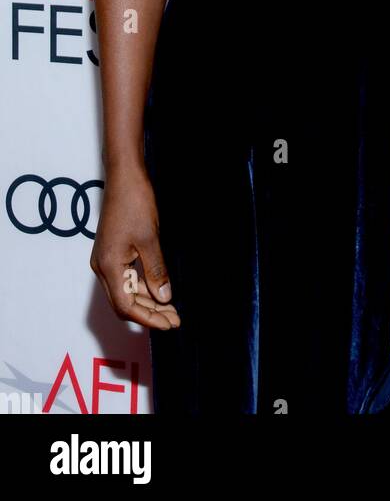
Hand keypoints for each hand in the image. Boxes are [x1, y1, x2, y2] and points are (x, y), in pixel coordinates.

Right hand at [91, 167, 180, 329]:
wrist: (124, 177)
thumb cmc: (135, 203)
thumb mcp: (150, 239)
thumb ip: (156, 271)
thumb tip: (164, 298)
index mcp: (108, 266)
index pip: (126, 306)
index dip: (149, 318)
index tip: (169, 323)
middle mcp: (103, 267)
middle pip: (125, 303)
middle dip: (150, 313)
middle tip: (175, 319)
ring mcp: (106, 260)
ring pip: (126, 292)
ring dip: (148, 302)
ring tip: (171, 309)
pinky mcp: (112, 253)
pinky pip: (127, 278)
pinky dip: (143, 287)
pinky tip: (159, 290)